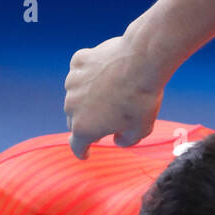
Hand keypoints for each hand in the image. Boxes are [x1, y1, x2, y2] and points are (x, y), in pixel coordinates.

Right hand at [64, 34, 163, 157]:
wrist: (141, 62)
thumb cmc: (142, 99)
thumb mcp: (141, 130)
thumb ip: (126, 140)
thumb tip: (117, 139)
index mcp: (84, 128)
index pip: (76, 146)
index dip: (82, 151)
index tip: (85, 153)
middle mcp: (72, 106)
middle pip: (75, 120)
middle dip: (88, 123)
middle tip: (106, 120)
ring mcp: (72, 83)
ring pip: (77, 96)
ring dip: (88, 98)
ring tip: (112, 93)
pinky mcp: (78, 62)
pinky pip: (80, 73)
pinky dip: (90, 76)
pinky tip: (106, 73)